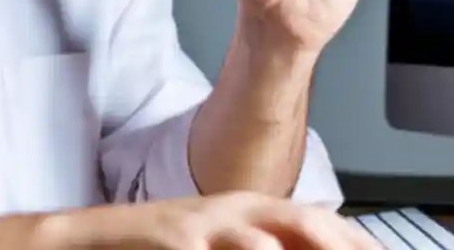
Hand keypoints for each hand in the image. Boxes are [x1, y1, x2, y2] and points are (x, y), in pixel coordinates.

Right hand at [45, 191, 380, 248]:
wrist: (93, 238)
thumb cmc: (165, 245)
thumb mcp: (223, 242)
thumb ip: (268, 243)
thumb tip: (321, 242)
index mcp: (253, 209)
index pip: (322, 220)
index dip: (360, 240)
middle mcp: (235, 211)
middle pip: (305, 221)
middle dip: (344, 246)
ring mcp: (203, 226)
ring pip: (262, 241)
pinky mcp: (173, 240)